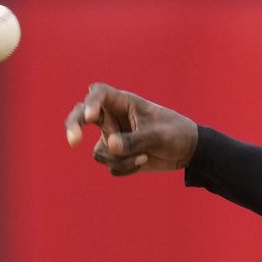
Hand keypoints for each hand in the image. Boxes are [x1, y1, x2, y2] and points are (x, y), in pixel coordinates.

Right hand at [65, 83, 197, 176]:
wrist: (187, 151)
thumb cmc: (176, 133)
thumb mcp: (158, 135)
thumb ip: (135, 140)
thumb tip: (110, 145)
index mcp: (123, 102)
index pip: (98, 94)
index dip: (90, 103)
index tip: (90, 116)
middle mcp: (112, 117)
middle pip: (80, 116)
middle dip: (74, 126)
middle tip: (74, 140)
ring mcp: (112, 136)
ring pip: (101, 151)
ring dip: (120, 159)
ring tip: (144, 155)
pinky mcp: (116, 154)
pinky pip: (110, 165)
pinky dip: (126, 167)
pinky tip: (143, 160)